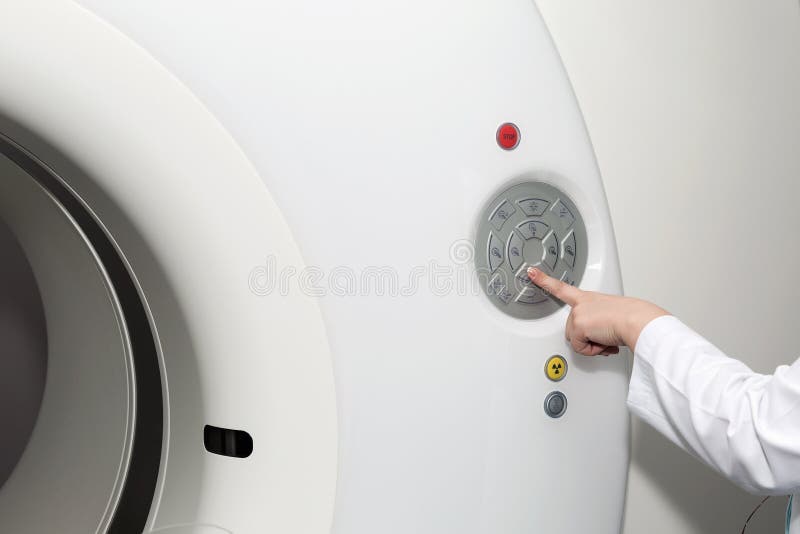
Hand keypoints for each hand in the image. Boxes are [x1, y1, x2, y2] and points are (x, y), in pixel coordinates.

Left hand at [527, 267, 668, 355]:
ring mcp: (578, 314)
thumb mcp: (611, 315)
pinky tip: (605, 342)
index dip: (544, 280)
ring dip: (592, 345)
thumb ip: (598, 321)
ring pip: (575, 339)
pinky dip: (593, 350)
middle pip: (572, 329)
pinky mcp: (578, 326)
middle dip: (587, 337)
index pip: (562, 288)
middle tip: (605, 334)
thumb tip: (602, 338)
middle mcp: (581, 304)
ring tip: (607, 337)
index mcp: (588, 298)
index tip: (531, 272)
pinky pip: (580, 348)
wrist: (637, 321)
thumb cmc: (631, 318)